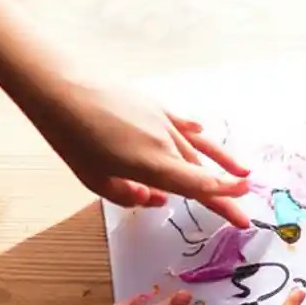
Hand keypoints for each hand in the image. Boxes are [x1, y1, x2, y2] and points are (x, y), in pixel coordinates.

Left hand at [15, 73, 250, 224]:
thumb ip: (129, 195)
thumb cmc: (72, 137)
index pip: (199, 185)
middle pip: (201, 172)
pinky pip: (182, 124)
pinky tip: (204, 133)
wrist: (61, 88)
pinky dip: (196, 134)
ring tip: (243, 172)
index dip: (223, 196)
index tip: (243, 204)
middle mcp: (166, 144)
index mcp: (154, 165)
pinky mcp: (154, 106)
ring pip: (196, 148)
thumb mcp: (94, 179)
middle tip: (241, 216)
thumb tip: (156, 198)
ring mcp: (163, 122)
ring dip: (220, 162)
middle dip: (223, 194)